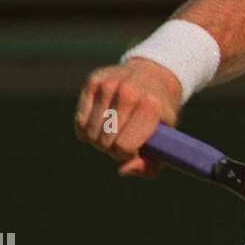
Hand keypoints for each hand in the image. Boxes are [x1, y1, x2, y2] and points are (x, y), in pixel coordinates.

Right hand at [74, 59, 182, 175]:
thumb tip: (122, 169)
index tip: (133, 149)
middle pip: (105, 141)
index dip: (126, 155)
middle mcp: (129, 91)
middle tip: (123, 141)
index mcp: (151, 106)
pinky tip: (101, 124)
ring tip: (114, 132)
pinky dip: (87, 130)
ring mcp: (109, 84)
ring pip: (90, 133)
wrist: (154, 76)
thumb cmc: (158, 115)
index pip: (124, 146)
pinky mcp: (93, 81)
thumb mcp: (164, 142)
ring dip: (99, 140)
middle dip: (112, 149)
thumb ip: (149, 165)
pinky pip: (80, 121)